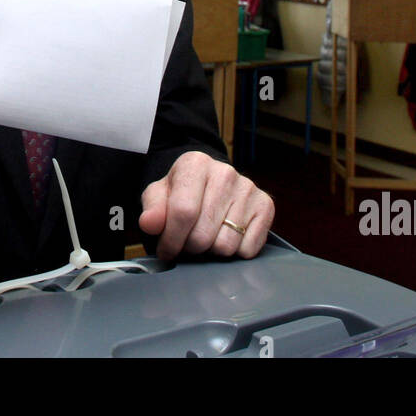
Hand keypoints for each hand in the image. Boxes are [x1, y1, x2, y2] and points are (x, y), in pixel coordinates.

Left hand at [138, 151, 274, 260]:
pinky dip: (235, 251)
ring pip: (226, 246)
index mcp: (195, 164)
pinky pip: (248, 249)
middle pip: (203, 235)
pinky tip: (227, 235)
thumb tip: (150, 224)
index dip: (171, 240)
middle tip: (187, 241)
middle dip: (190, 247)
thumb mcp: (159, 195)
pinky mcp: (265, 206)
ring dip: (212, 250)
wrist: (209, 183)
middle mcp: (225, 173)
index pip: (183, 213)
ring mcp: (248, 189)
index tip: (166, 250)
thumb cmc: (182, 192)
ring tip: (207, 236)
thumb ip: (152, 209)